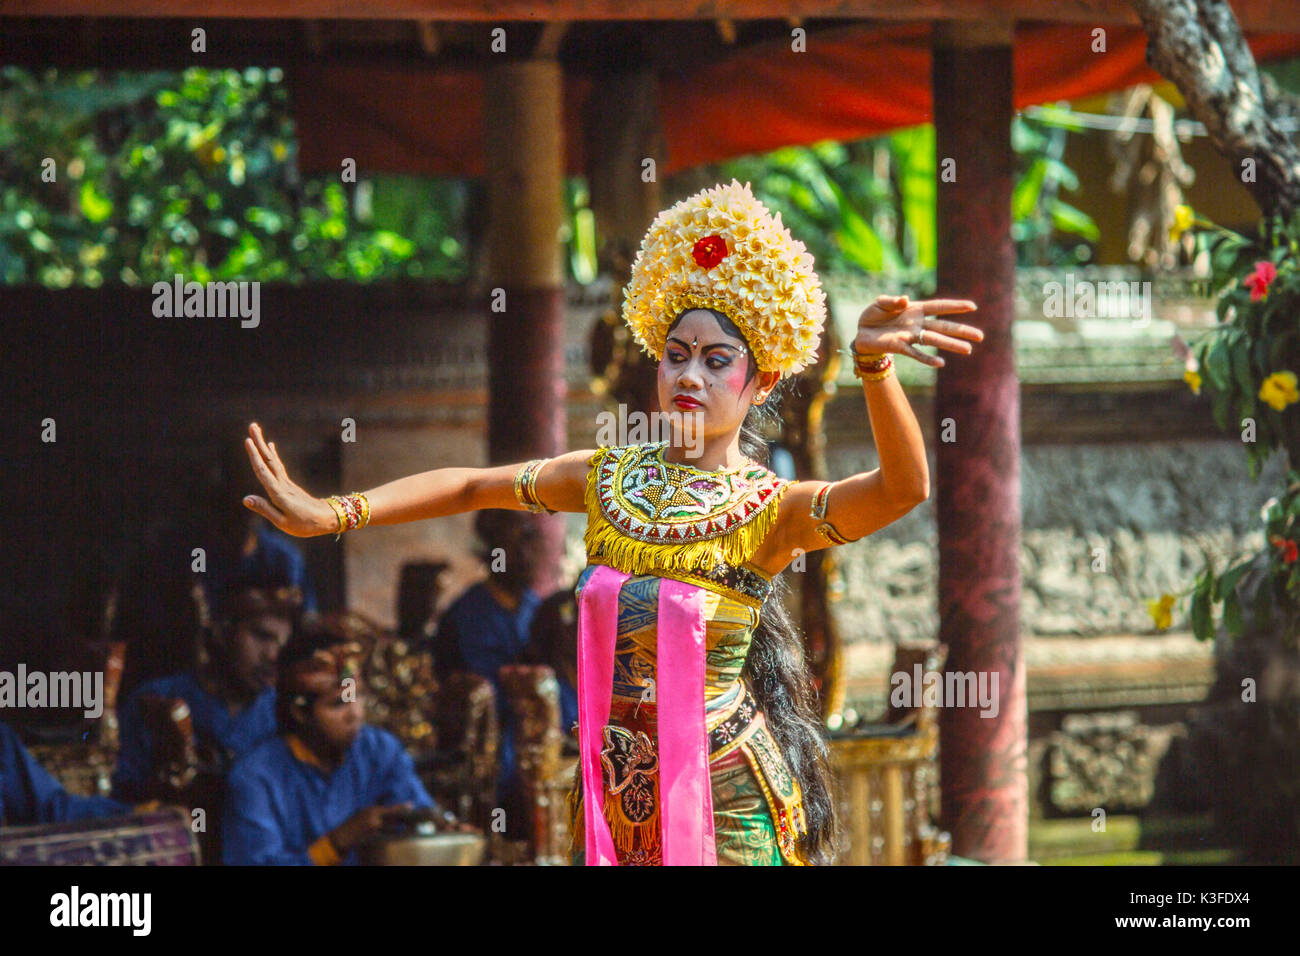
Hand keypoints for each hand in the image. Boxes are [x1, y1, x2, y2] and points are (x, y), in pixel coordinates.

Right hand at [241, 422, 337, 536]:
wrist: (326, 520)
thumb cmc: (304, 525)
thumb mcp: (282, 522)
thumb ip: (264, 509)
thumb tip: (245, 499)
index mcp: (279, 493)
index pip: (263, 471)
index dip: (255, 456)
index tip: (248, 441)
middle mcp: (282, 484)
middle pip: (269, 460)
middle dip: (259, 443)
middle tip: (252, 426)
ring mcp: (286, 483)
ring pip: (273, 461)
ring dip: (264, 445)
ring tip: (257, 431)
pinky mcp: (289, 485)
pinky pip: (278, 466)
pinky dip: (272, 455)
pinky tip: (271, 447)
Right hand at [328, 803, 412, 851]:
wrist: (341, 837)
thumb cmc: (353, 823)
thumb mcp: (363, 812)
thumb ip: (377, 812)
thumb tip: (391, 810)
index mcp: (372, 811)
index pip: (392, 809)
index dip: (402, 807)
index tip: (412, 805)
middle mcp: (375, 820)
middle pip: (395, 819)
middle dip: (401, 819)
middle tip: (409, 818)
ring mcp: (374, 831)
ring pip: (392, 830)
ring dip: (394, 829)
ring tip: (389, 828)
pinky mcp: (373, 839)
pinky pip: (386, 837)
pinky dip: (388, 836)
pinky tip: (386, 836)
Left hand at [854, 294, 982, 368]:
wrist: (861, 332)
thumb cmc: (873, 315)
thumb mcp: (880, 302)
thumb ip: (892, 301)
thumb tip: (905, 300)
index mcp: (915, 310)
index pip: (938, 307)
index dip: (954, 306)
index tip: (973, 307)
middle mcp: (917, 324)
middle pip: (943, 326)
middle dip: (961, 330)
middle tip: (980, 336)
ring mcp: (910, 336)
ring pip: (934, 340)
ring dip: (950, 345)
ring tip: (968, 350)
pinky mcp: (900, 347)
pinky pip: (916, 354)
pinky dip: (927, 358)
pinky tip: (940, 363)